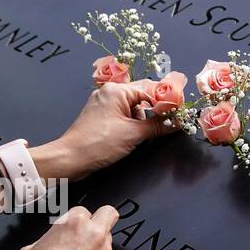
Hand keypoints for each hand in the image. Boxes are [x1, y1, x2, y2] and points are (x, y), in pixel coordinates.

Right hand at [0, 205, 118, 249]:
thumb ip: (49, 238)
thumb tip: (54, 240)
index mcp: (73, 224)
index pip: (82, 210)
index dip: (73, 221)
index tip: (68, 230)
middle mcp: (94, 235)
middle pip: (109, 214)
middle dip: (100, 219)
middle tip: (89, 231)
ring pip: (108, 239)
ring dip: (97, 245)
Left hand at [33, 81, 169, 181]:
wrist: (69, 159)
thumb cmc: (98, 143)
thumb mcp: (134, 134)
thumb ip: (159, 126)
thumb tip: (177, 122)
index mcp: (116, 91)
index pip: (150, 89)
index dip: (167, 100)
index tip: (180, 111)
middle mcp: (109, 93)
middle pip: (143, 96)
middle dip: (157, 109)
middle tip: (172, 120)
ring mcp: (104, 105)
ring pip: (134, 107)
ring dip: (145, 118)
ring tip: (152, 131)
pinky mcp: (101, 117)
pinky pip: (124, 114)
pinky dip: (134, 122)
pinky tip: (138, 133)